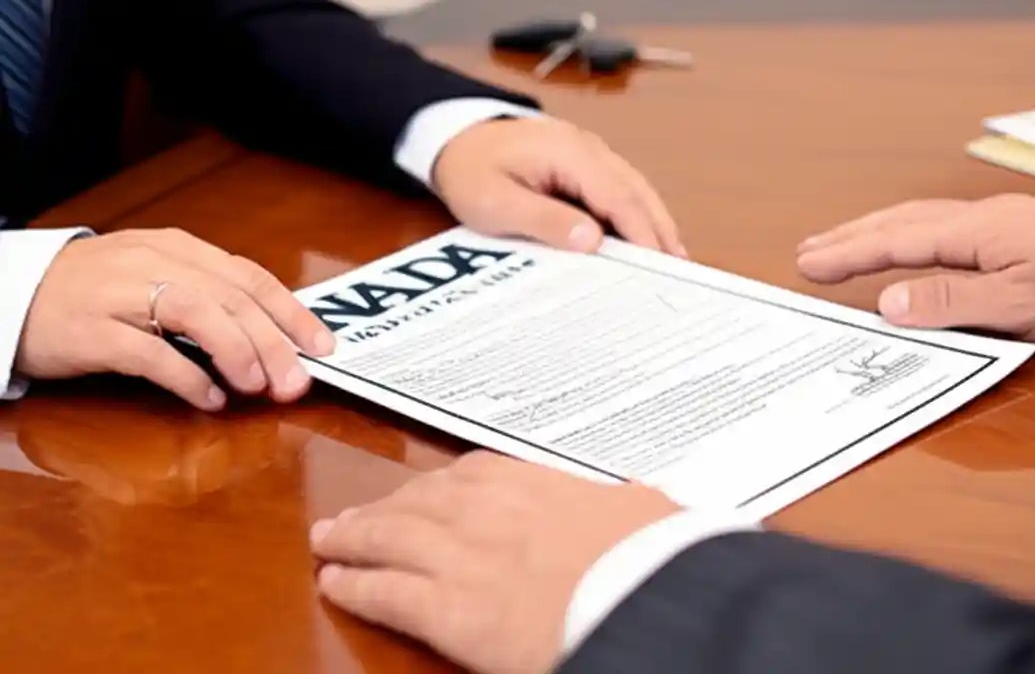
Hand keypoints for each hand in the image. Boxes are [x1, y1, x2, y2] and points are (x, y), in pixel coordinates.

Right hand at [17, 229, 334, 409]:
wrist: (11, 293)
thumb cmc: (94, 293)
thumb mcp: (155, 281)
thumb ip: (208, 300)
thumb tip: (272, 339)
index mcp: (177, 249)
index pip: (249, 277)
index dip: (291, 312)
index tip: (323, 346)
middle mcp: (153, 263)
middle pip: (231, 298)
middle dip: (273, 342)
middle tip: (298, 381)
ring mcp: (120, 294)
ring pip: (196, 313)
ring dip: (238, 351)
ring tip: (259, 386)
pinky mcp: (91, 330)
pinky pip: (148, 352)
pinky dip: (186, 376)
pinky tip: (209, 398)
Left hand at [310, 452, 679, 673]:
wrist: (644, 597)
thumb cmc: (654, 557)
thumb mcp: (647, 512)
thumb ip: (628, 502)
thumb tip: (642, 498)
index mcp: (535, 482)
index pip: (472, 474)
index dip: (438, 486)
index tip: (425, 490)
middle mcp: (487, 510)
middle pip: (418, 501)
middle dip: (383, 508)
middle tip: (356, 515)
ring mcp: (461, 556)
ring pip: (388, 538)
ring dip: (353, 538)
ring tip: (330, 541)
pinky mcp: (446, 610)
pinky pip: (385, 593)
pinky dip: (355, 586)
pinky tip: (334, 585)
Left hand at [433, 117, 685, 256]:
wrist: (454, 136)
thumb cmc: (470, 169)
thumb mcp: (495, 203)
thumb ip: (543, 219)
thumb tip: (592, 240)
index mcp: (569, 153)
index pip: (617, 195)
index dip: (642, 231)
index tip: (659, 263)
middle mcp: (588, 149)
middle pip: (636, 192)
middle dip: (659, 230)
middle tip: (679, 271)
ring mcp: (590, 154)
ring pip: (634, 189)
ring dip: (654, 223)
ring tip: (673, 261)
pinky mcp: (586, 165)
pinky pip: (620, 189)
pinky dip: (638, 215)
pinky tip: (645, 239)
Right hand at [796, 194, 1034, 353]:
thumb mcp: (1021, 310)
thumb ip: (951, 304)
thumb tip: (888, 300)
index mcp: (980, 232)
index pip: (898, 241)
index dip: (849, 253)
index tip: (808, 263)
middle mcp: (987, 218)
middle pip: (904, 222)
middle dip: (852, 236)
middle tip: (808, 250)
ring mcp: (1007, 222)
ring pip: (926, 220)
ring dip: (880, 231)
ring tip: (845, 243)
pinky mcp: (1023, 233)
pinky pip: (949, 226)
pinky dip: (914, 233)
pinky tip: (914, 244)